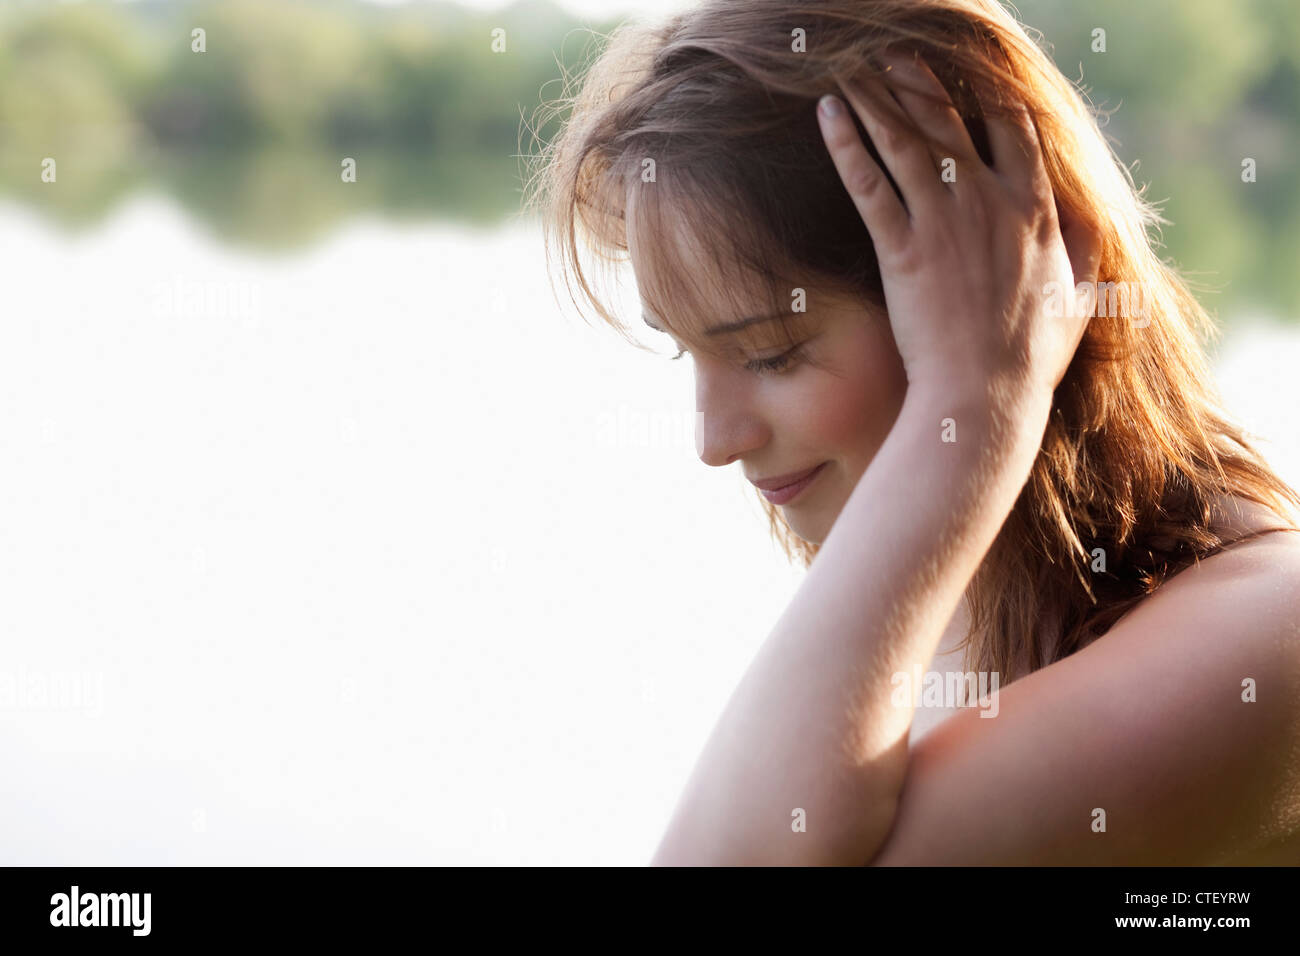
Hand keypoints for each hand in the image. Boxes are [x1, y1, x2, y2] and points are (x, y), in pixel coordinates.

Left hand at [815, 50, 1101, 402]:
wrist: (984, 393)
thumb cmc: (1030, 357)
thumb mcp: (1080, 298)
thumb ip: (1085, 249)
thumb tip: (1095, 219)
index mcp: (1034, 210)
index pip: (1013, 131)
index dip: (989, 96)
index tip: (972, 74)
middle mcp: (989, 202)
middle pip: (951, 121)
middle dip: (920, 80)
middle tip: (896, 52)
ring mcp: (943, 222)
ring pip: (905, 141)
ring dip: (877, 97)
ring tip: (853, 66)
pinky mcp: (901, 248)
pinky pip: (869, 184)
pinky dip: (846, 145)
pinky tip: (829, 114)